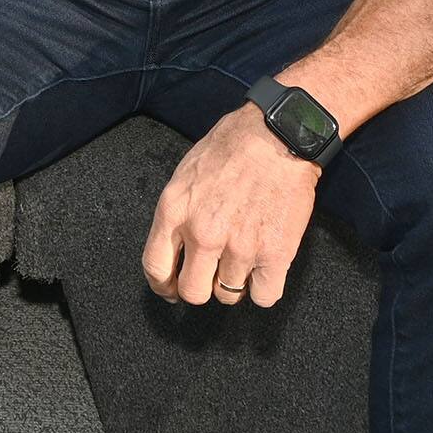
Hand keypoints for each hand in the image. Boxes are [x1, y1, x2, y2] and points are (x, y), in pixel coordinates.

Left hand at [141, 103, 320, 308]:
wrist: (277, 135)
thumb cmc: (232, 146)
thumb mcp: (186, 174)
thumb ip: (178, 212)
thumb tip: (175, 245)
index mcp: (175, 211)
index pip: (156, 267)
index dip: (162, 286)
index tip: (170, 289)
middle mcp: (203, 234)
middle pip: (191, 292)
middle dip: (199, 289)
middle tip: (210, 277)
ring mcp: (239, 247)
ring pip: (228, 296)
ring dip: (234, 283)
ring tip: (243, 260)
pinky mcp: (274, 254)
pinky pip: (264, 297)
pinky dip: (264, 288)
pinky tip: (265, 269)